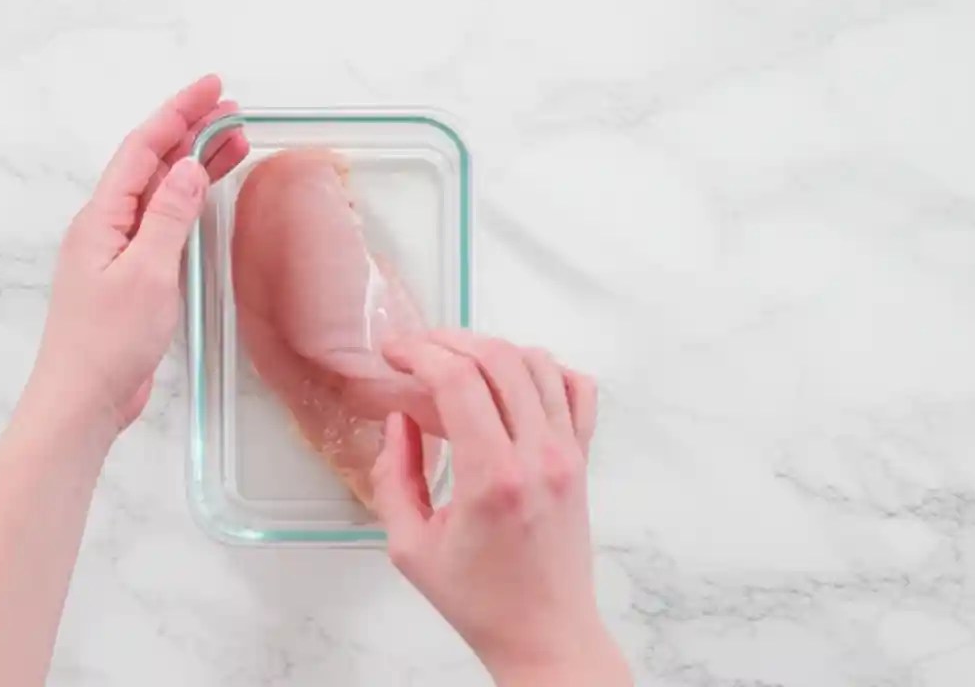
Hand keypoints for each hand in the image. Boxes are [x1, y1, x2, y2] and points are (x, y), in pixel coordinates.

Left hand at [27, 74, 248, 432]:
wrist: (83, 400)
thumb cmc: (107, 344)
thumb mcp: (148, 274)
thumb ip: (169, 217)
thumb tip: (188, 169)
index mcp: (101, 218)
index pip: (143, 148)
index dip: (178, 112)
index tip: (212, 87)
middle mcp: (106, 226)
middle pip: (151, 164)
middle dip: (190, 131)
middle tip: (233, 108)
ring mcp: (117, 250)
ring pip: (160, 192)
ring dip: (195, 164)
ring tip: (236, 142)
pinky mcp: (131, 275)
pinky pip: (162, 222)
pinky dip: (189, 202)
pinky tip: (209, 194)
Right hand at [374, 331, 630, 686]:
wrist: (544, 634)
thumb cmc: (479, 600)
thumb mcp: (409, 547)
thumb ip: (393, 477)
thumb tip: (398, 422)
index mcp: (491, 478)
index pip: (458, 380)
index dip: (419, 352)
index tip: (394, 352)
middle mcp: (537, 457)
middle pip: (499, 358)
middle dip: (449, 341)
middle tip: (417, 350)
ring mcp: (567, 454)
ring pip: (539, 363)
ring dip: (493, 349)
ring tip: (458, 362)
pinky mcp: (581, 460)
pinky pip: (578, 390)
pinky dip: (547, 371)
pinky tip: (515, 381)